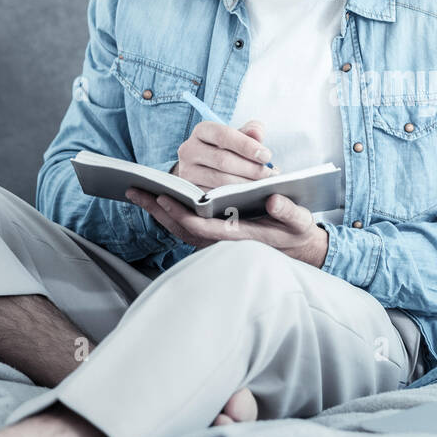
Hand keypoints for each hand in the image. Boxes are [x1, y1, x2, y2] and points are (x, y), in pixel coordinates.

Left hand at [126, 190, 328, 268]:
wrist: (298, 245)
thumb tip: (273, 200)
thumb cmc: (297, 230)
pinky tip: (157, 197)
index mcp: (241, 236)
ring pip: (180, 228)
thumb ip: (288, 212)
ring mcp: (217, 237)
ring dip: (159, 212)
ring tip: (139, 192)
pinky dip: (169, 213)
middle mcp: (224, 240)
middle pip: (182, 229)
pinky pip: (186, 224)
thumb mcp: (300, 221)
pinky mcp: (215, 232)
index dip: (182, 214)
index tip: (165, 199)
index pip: (203, 228)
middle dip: (159, 212)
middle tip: (137, 191)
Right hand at [171, 118, 274, 189]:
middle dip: (250, 168)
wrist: (205, 169)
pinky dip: (235, 196)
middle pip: (223, 160)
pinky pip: (215, 196)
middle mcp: (189, 150)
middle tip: (269, 174)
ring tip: (263, 185)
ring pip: (220, 180)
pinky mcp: (191, 191)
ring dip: (246, 184)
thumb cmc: (227, 150)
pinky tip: (249, 195)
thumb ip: (250, 132)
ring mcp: (187, 172)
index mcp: (202, 131)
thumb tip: (257, 133)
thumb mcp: (238, 137)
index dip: (247, 146)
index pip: (224, 135)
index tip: (266, 156)